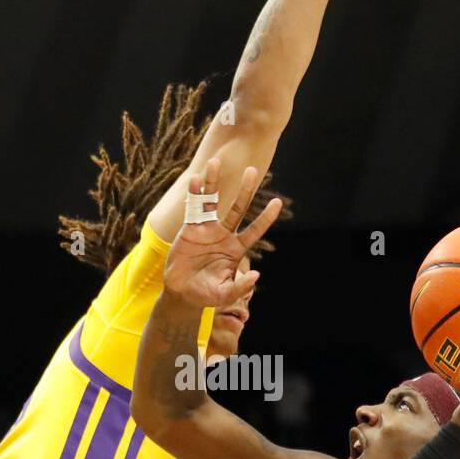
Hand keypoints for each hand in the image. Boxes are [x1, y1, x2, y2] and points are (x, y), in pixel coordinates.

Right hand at [163, 158, 282, 309]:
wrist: (181, 293)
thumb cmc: (206, 295)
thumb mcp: (225, 295)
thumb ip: (240, 287)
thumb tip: (256, 276)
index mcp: (236, 248)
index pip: (254, 230)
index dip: (266, 217)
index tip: (278, 202)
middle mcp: (223, 234)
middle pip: (237, 208)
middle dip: (245, 190)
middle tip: (252, 170)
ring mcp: (206, 229)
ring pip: (212, 201)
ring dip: (214, 183)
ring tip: (215, 163)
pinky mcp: (189, 228)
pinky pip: (192, 208)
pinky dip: (194, 194)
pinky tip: (196, 179)